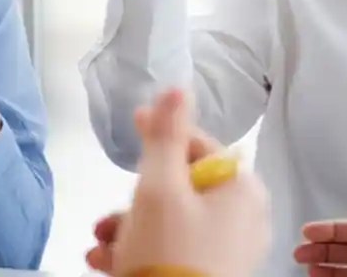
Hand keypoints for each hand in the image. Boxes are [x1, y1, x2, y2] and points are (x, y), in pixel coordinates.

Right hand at [109, 90, 270, 276]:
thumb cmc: (169, 251)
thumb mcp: (159, 187)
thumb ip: (166, 135)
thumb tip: (178, 88)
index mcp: (242, 190)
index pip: (198, 145)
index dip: (162, 134)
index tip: (133, 124)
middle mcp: (245, 219)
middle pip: (180, 187)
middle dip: (134, 199)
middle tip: (108, 215)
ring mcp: (231, 251)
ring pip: (170, 222)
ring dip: (128, 228)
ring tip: (101, 244)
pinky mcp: (213, 274)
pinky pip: (174, 250)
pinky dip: (140, 251)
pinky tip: (108, 261)